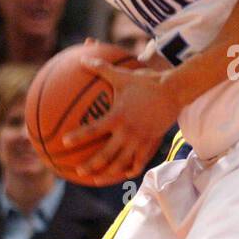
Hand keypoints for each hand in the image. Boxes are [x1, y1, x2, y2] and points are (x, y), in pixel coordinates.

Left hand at [61, 50, 178, 183]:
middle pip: (106, 155)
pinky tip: (121, 175)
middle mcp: (128, 132)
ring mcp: (140, 141)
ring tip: (95, 180)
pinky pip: (139, 162)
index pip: (94, 129)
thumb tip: (82, 57)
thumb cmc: (146, 82)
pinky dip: (129, 170)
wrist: (173, 92)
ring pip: (122, 163)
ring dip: (108, 174)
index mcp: (118, 117)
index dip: (78, 136)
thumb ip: (101, 68)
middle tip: (78, 171)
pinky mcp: (150, 144)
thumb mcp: (122, 75)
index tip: (65, 142)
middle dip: (91, 165)